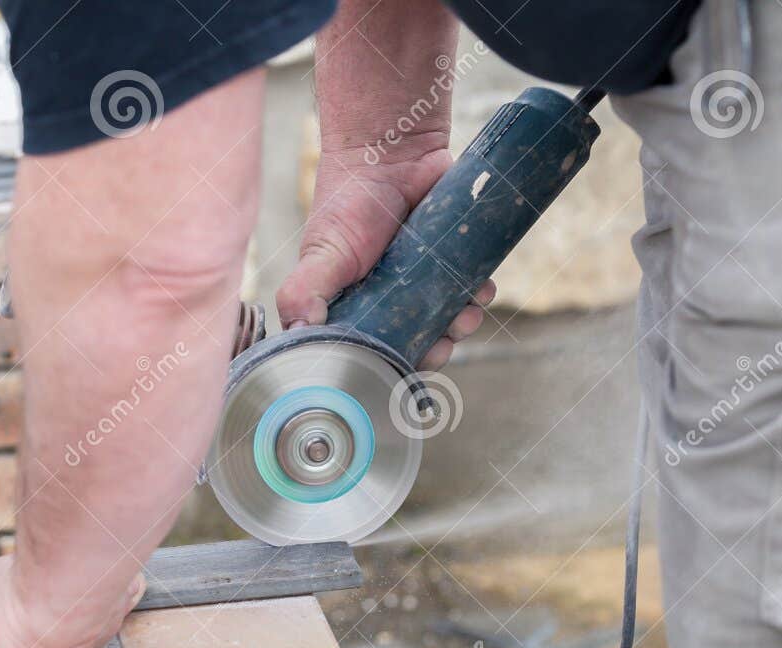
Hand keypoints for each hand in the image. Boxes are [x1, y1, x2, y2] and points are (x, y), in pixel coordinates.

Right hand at [276, 146, 495, 370]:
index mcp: (353, 308)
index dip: (391, 365)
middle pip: (416, 344)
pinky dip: (479, 293)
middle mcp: (388, 299)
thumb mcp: (321, 252)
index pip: (372, 353)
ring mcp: (423, 279)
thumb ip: (304, 291)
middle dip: (435, 349)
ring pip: (448, 320)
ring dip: (463, 324)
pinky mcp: (452, 258)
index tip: (408, 363)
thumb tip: (301, 331)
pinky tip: (480, 288)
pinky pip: (471, 288)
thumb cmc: (348, 201)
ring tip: (466, 313)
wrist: (392, 148)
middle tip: (444, 340)